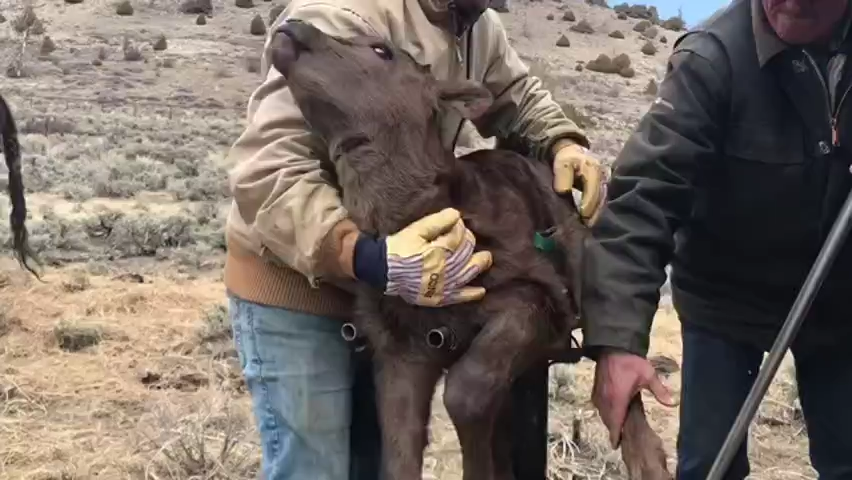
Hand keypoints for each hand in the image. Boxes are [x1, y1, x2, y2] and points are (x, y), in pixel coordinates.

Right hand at [352, 208, 492, 306]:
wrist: (383, 269)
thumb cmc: (399, 247)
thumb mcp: (416, 229)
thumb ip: (437, 221)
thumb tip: (456, 215)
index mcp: (439, 251)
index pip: (458, 237)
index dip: (459, 228)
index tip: (457, 223)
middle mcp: (445, 269)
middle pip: (465, 254)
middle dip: (469, 242)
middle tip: (467, 237)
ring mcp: (443, 285)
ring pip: (467, 273)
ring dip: (479, 265)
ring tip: (486, 258)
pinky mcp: (439, 297)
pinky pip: (459, 297)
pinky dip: (471, 294)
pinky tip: (481, 291)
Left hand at [552, 140, 609, 224]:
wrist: (571, 152)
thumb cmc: (565, 160)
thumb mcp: (560, 166)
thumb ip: (563, 178)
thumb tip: (564, 192)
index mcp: (592, 169)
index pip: (592, 191)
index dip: (588, 205)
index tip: (582, 217)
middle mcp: (602, 174)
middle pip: (601, 197)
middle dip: (594, 213)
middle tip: (587, 227)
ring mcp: (605, 180)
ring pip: (604, 200)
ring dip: (597, 213)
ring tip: (590, 225)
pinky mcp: (604, 185)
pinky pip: (603, 199)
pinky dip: (598, 209)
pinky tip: (592, 219)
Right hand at [592, 349, 676, 448]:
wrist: (613, 346)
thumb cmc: (631, 362)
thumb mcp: (648, 375)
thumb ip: (659, 391)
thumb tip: (672, 404)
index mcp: (617, 399)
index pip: (615, 422)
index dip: (615, 435)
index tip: (616, 445)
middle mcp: (605, 399)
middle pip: (607, 420)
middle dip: (613, 429)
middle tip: (620, 437)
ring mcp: (599, 394)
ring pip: (602, 413)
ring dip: (608, 420)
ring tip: (616, 425)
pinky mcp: (595, 389)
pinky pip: (598, 405)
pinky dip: (604, 411)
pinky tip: (610, 410)